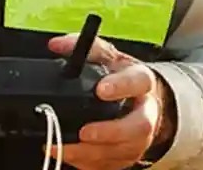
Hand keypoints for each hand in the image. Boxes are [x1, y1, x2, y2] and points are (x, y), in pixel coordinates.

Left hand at [45, 34, 174, 169]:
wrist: (141, 100)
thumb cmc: (120, 76)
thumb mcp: (105, 55)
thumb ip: (82, 47)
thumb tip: (56, 45)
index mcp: (141, 82)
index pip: (138, 82)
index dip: (121, 87)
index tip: (101, 90)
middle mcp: (147, 112)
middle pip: (139, 127)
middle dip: (111, 132)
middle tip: (85, 132)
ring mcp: (139, 138)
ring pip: (125, 152)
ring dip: (94, 153)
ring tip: (64, 148)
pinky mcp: (129, 156)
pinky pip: (113, 165)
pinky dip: (90, 164)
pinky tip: (69, 158)